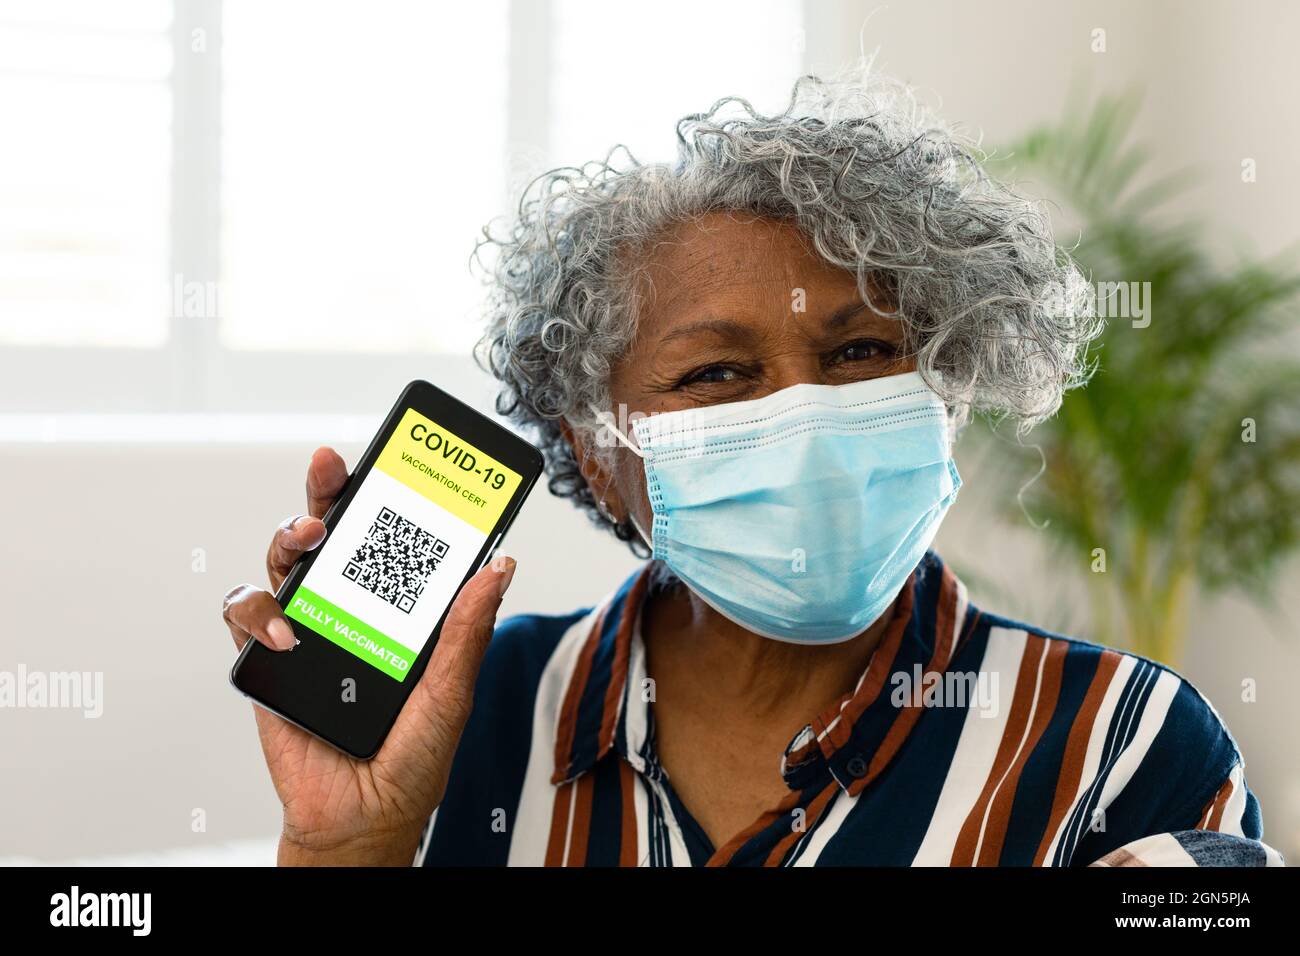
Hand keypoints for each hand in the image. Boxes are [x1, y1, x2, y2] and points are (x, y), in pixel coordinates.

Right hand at [222, 447, 515, 864]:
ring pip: (283, 562)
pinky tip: (286, 635)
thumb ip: (466, 631)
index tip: (399, 459)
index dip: (390, 497)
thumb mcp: (451, 692)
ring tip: (308, 540)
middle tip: (333, 469)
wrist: (360, 818)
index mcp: (397, 611)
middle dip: (327, 491)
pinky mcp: (266, 660)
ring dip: (287, 539)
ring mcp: (305, 630)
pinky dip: (256, 613)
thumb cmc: (411, 759)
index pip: (392, 541)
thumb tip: (499, 566)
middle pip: (331, 535)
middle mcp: (350, 610)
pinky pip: (243, 615)